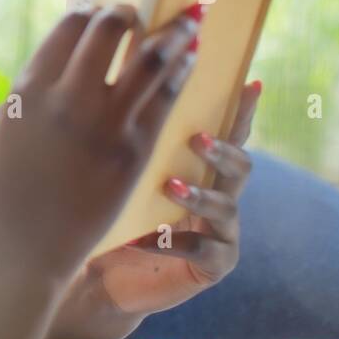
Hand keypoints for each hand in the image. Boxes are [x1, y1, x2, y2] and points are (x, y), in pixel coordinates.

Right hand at [0, 3, 200, 284]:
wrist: (27, 241)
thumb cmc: (15, 183)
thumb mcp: (11, 125)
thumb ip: (37, 87)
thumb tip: (71, 50)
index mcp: (30, 89)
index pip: (69, 26)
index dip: (92, 13)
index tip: (104, 13)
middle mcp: (66, 100)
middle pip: (108, 30)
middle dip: (130, 13)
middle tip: (142, 12)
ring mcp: (102, 125)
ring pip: (149, 59)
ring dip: (173, 32)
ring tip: (191, 18)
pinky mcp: (133, 149)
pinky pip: (164, 96)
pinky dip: (180, 69)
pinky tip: (191, 58)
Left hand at [47, 79, 260, 338]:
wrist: (90, 275)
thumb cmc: (99, 213)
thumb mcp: (110, 166)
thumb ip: (126, 125)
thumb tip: (116, 63)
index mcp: (198, 166)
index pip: (226, 131)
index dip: (241, 109)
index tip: (249, 83)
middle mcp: (217, 194)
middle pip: (240, 164)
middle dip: (222, 149)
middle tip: (195, 138)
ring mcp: (220, 231)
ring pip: (227, 206)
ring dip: (199, 195)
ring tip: (171, 186)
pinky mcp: (212, 266)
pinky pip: (204, 251)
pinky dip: (173, 242)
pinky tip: (145, 238)